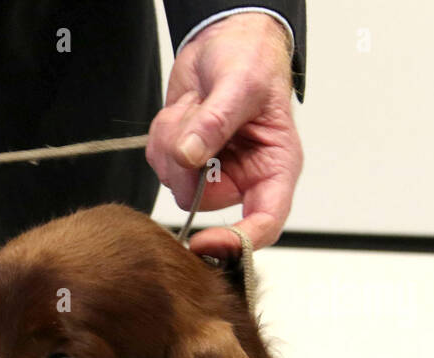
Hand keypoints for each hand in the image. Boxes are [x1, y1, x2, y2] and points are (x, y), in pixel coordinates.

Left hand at [147, 13, 302, 255]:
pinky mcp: (185, 161)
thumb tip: (190, 157)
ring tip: (195, 106)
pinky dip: (163, 135)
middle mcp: (242, 176)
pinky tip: (184, 110)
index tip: (205, 243)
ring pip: (174, 182)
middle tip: (195, 120)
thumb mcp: (241, 84)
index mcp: (274, 167)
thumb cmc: (250, 59)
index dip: (236, 242)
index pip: (264, 223)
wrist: (224, 40)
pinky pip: (160, 163)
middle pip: (201, 202)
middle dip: (186, 166)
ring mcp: (211, 171)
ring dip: (173, 142)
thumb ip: (216, 122)